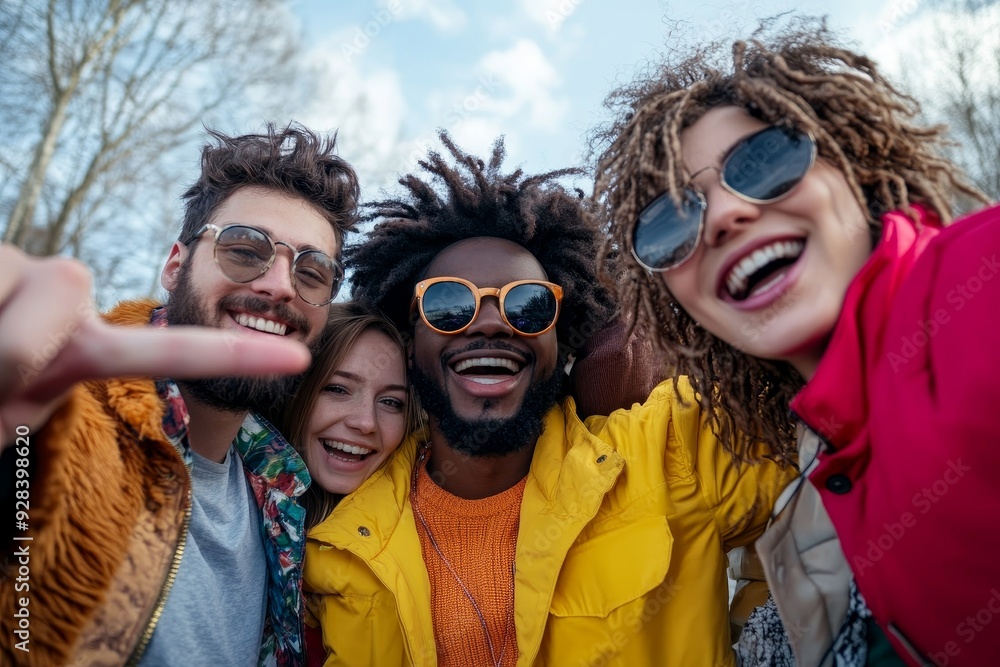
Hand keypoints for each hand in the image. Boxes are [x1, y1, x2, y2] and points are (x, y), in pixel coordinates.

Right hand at [0, 245, 310, 448]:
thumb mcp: (3, 410)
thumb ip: (30, 376)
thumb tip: (35, 341)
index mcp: (81, 356)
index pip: (160, 354)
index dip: (228, 358)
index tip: (300, 356)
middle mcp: (58, 310)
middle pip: (66, 282)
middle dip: (19, 334)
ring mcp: (17, 278)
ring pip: (18, 293)